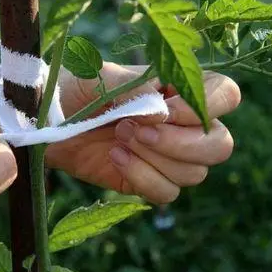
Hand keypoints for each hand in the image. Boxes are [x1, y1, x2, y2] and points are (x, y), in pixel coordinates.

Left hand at [46, 63, 240, 203]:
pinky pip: (167, 193)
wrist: (45, 120)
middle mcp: (183, 124)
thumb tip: (163, 115)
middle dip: (180, 143)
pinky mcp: (148, 180)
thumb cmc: (76, 88)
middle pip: (220, 145)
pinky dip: (142, 179)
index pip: (225, 96)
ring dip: (154, 158)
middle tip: (134, 130)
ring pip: (195, 173)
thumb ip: (135, 91)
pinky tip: (115, 158)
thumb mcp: (102, 78)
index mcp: (179, 89)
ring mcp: (168, 156)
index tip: (164, 109)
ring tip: (118, 138)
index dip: (204, 107)